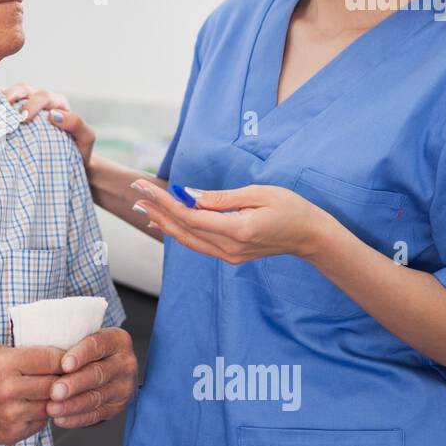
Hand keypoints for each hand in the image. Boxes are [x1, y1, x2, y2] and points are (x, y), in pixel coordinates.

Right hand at [0, 345, 62, 445]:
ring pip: (51, 405)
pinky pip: (40, 423)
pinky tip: (31, 405)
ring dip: (54, 399)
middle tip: (68, 375)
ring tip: (50, 390)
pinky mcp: (12, 434)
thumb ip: (22, 355)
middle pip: (56, 384)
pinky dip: (40, 414)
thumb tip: (56, 354)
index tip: (69, 358)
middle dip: (64, 379)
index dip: (65, 358)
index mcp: (3, 364)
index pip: (50, 359)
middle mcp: (8, 390)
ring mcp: (11, 415)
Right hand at [2, 83, 95, 168]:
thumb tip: (54, 115)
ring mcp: (23, 108)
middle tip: (6, 113)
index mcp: (57, 104)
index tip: (24, 119)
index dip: (32, 104)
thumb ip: (77, 125)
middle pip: (23, 89)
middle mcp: (40, 102)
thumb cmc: (78, 152)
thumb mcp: (85, 139)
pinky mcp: (11, 118)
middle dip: (13, 96)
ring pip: (8, 93)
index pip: (43, 96)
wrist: (67, 167)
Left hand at [47, 328, 136, 427]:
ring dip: (72, 405)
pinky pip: (96, 414)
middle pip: (98, 373)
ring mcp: (124, 386)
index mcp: (117, 340)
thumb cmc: (83, 350)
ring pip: (97, 397)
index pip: (98, 345)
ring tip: (53, 408)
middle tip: (55, 392)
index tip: (64, 365)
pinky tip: (61, 419)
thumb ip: (68, 342)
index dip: (81, 355)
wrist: (105, 366)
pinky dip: (77, 418)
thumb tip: (41, 351)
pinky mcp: (118, 406)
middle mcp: (125, 363)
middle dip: (74, 384)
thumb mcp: (81, 338)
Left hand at [129, 181, 332, 263]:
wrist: (310, 236)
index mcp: (238, 230)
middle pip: (184, 230)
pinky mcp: (230, 257)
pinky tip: (164, 224)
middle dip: (157, 211)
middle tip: (135, 194)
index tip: (145, 188)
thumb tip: (188, 194)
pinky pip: (197, 244)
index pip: (191, 216)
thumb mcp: (258, 193)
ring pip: (187, 240)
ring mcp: (229, 256)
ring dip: (163, 223)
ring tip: (142, 208)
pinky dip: (178, 233)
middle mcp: (230, 248)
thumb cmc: (290, 208)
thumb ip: (221, 197)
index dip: (165, 202)